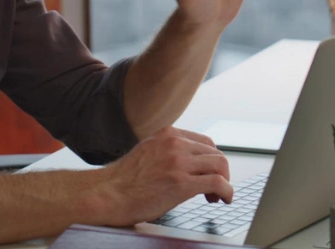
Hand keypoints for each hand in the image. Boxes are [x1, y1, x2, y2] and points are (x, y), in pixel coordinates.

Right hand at [92, 127, 233, 226]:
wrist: (107, 194)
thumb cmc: (124, 180)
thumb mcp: (148, 153)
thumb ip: (168, 152)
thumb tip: (188, 164)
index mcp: (167, 135)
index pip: (205, 142)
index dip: (211, 160)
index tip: (209, 173)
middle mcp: (175, 144)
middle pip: (215, 153)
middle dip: (220, 172)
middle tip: (214, 189)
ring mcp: (179, 162)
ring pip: (220, 165)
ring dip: (224, 182)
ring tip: (215, 196)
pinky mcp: (181, 183)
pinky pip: (218, 183)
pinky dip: (227, 191)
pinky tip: (223, 199)